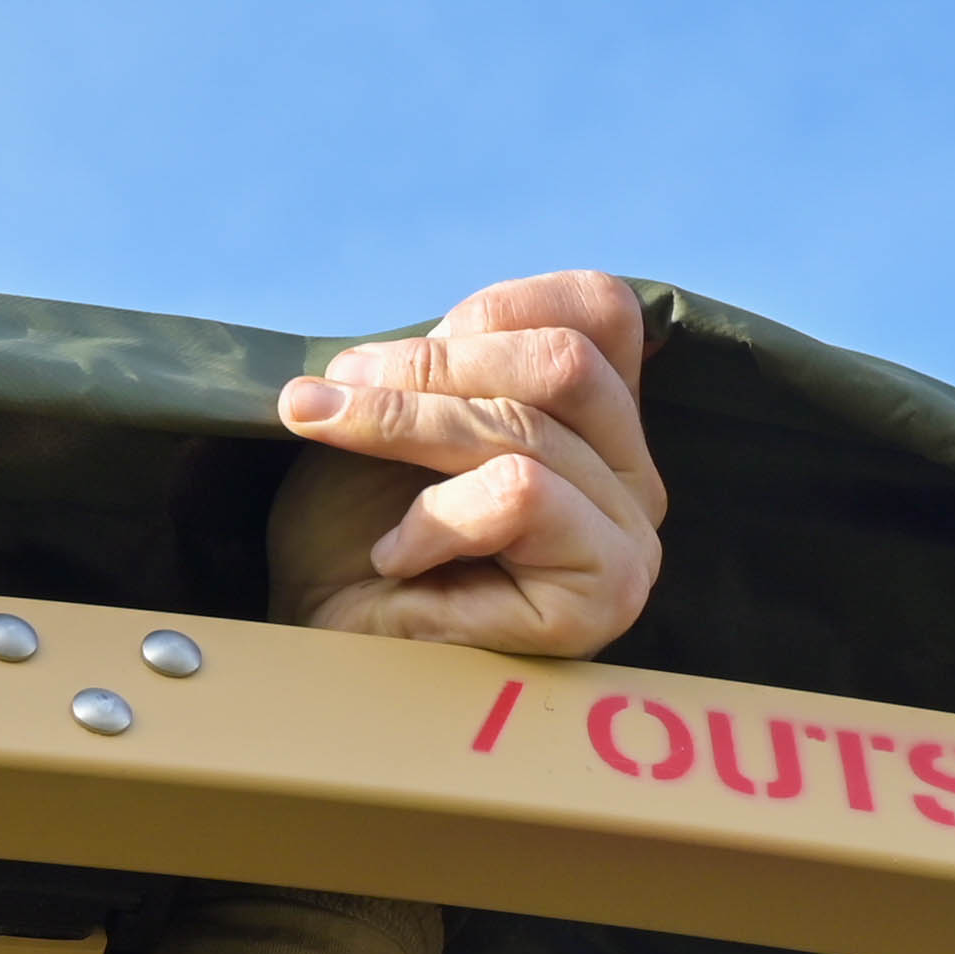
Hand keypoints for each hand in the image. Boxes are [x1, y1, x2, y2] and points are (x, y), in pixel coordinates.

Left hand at [264, 269, 668, 655]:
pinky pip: (520, 497)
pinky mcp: (606, 595)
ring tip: (330, 446)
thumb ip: (447, 364)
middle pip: (564, 362)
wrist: (321, 644)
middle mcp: (634, 477)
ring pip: (528, 431)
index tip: (376, 359)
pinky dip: (434, 516)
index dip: (492, 308)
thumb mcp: (392, 419)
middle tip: (325, 398)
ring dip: (399, 426)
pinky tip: (394, 558)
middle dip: (425, 366)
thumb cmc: (351, 536)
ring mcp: (629, 539)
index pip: (599, 311)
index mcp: (599, 422)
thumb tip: (450, 324)